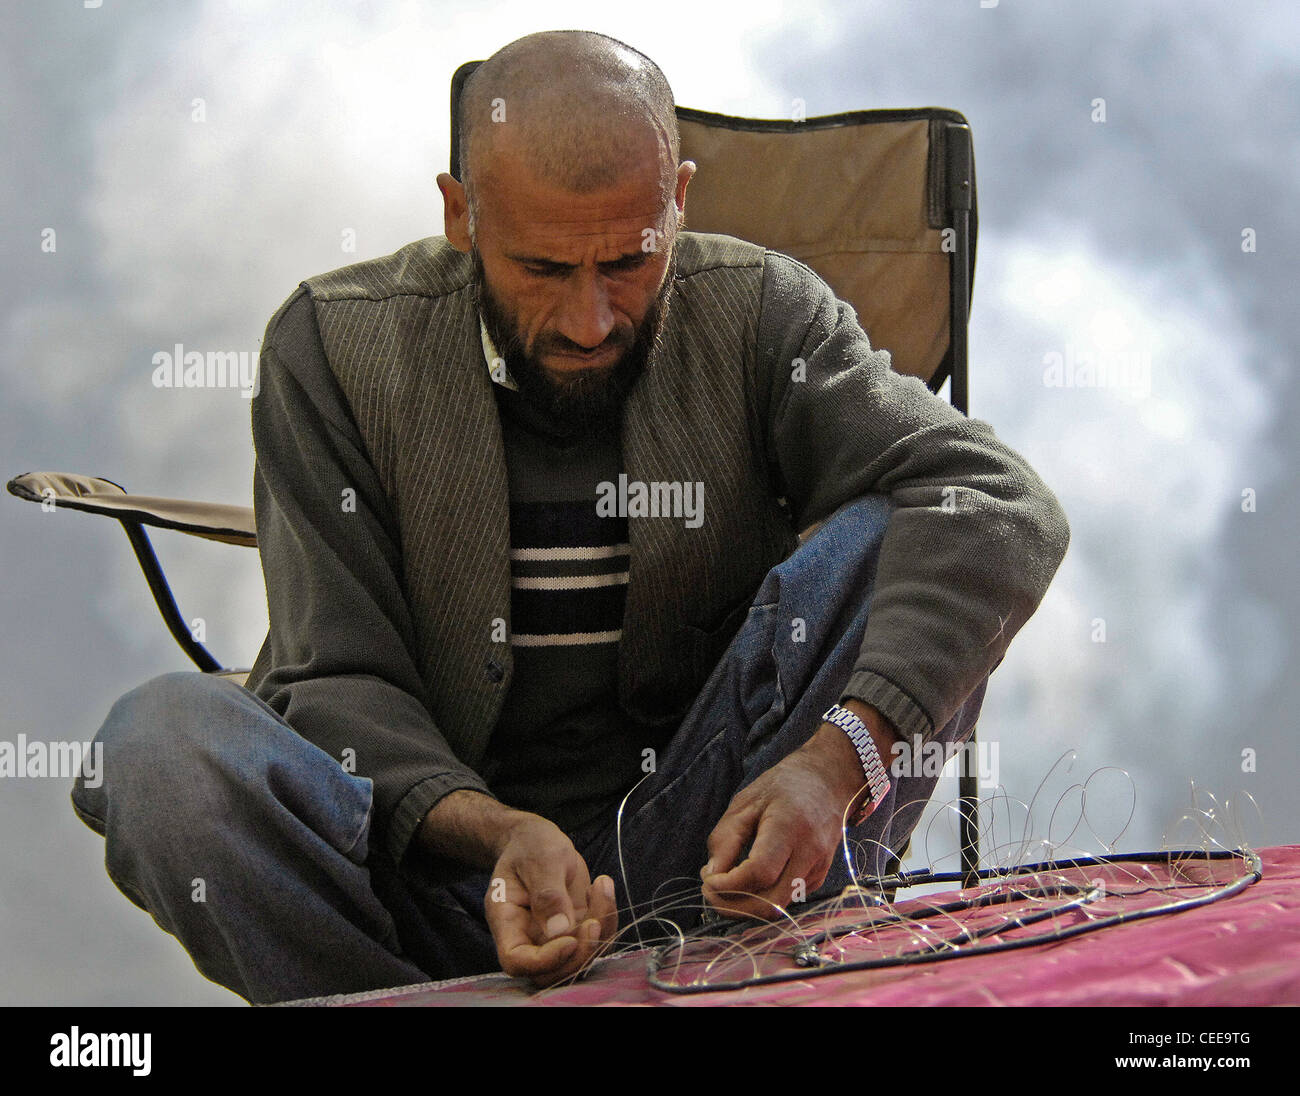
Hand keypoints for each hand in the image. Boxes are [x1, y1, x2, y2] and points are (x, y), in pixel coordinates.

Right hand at [484, 814, 618, 987]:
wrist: (536, 838)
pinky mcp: (575, 927)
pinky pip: (595, 938)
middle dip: (579, 954)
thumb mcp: (539, 860)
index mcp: (506, 920)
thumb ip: (548, 895)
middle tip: (595, 920)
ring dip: (600, 932)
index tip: (569, 938)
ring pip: (579, 958)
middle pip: (551, 972)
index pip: (517, 961)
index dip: (545, 960)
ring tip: (602, 887)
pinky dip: (607, 917)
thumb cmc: (530, 845)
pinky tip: (602, 885)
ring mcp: (552, 935)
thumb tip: (559, 931)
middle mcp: (527, 935)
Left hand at [700, 704, 894, 919]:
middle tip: (709, 892)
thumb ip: (725, 839)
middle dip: (734, 907)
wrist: (828, 782)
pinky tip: (747, 882)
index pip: (760, 872)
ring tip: (723, 888)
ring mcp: (818, 869)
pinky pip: (786, 899)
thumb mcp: (745, 802)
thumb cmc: (783, 787)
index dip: (729, 885)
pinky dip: (761, 899)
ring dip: (745, 907)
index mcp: (789, 827)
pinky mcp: (819, 878)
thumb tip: (711, 877)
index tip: (707, 881)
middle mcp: (809, 853)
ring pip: (778, 907)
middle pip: (770, 902)